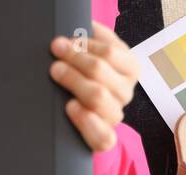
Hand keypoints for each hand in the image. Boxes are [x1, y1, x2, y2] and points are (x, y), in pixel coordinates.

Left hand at [49, 22, 138, 151]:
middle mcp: (126, 92)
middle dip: (73, 59)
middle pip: (100, 71)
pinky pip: (103, 135)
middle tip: (55, 53)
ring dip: (73, 81)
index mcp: (130, 68)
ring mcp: (116, 114)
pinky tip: (71, 106)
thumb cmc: (89, 79)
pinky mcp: (106, 137)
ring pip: (98, 96)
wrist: (89, 116)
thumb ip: (91, 41)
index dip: (84, 45)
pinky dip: (86, 120)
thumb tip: (80, 27)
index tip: (62, 41)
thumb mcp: (95, 56)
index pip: (109, 52)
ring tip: (56, 72)